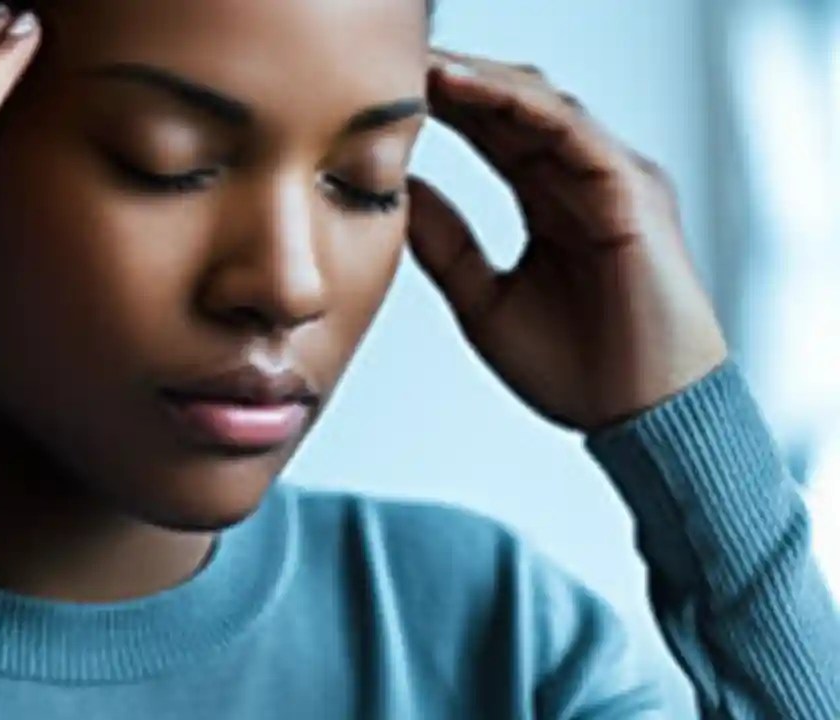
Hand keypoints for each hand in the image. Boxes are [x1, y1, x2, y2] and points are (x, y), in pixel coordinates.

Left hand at [406, 50, 728, 431]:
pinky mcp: (633, 194)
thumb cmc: (578, 371)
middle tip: (401, 63)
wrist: (641, 420)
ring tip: (427, 69)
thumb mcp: (484, 300)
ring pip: (542, 107)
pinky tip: (473, 92)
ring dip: (482, 84)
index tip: (387, 94)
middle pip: (515, 108)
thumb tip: (400, 193)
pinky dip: (522, 107)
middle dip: (458, 82)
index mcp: (553, 202)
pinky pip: (574, 133)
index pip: (494, 133)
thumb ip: (447, 244)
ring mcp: (614, 181)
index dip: (444, 108)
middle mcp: (586, 180)